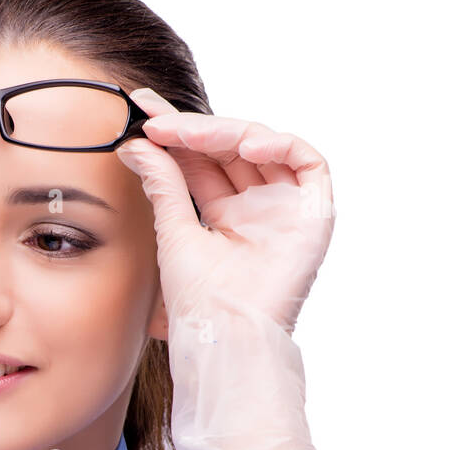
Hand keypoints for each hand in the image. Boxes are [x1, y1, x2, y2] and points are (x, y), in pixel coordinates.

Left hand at [117, 90, 333, 449]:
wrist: (223, 338)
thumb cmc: (199, 301)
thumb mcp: (173, 230)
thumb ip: (162, 183)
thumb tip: (135, 143)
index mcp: (225, 213)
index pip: (200, 160)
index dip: (174, 133)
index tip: (140, 111)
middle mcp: (258, 207)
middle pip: (229, 149)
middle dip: (192, 127)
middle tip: (154, 118)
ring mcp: (286, 208)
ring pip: (262, 147)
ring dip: (224, 132)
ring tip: (183, 131)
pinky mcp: (314, 214)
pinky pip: (308, 163)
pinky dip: (280, 145)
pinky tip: (243, 144)